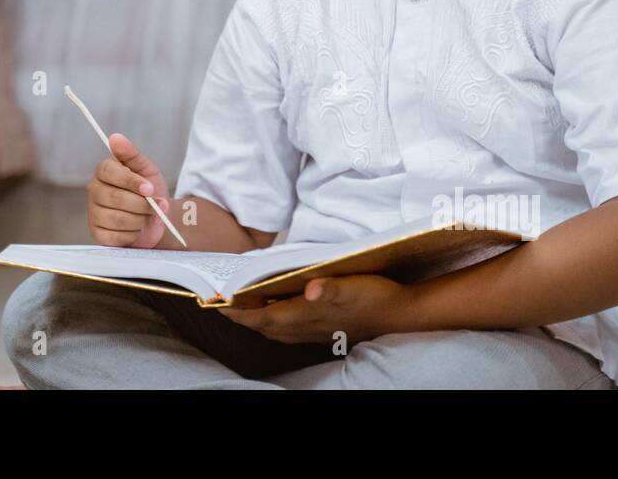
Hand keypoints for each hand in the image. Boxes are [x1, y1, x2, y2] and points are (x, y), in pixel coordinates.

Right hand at [86, 132, 171, 248]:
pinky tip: (137, 229)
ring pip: (116, 218)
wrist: (159, 219)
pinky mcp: (98, 234)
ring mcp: (94, 213)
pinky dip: (133, 234)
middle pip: (114, 197)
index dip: (131, 181)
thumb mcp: (147, 170)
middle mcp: (94, 190)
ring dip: (139, 219)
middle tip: (155, 206)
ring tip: (147, 217)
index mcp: (104, 171)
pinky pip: (115, 236)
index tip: (149, 189)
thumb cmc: (150, 191)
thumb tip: (115, 137)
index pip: (109, 172)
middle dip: (141, 204)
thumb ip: (132, 154)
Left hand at [218, 274, 412, 344]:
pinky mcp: (324, 330)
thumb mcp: (354, 285)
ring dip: (256, 321)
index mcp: (307, 314)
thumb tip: (311, 289)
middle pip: (264, 325)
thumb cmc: (375, 296)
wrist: (401, 315)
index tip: (216, 302)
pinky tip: (275, 313)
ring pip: (276, 330)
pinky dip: (274, 322)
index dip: (238, 310)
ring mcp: (315, 331)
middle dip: (241, 316)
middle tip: (221, 302)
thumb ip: (330, 287)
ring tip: (241, 307)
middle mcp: (307, 326)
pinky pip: (289, 330)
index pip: (263, 315)